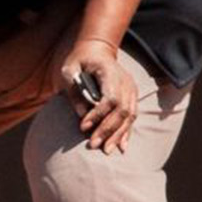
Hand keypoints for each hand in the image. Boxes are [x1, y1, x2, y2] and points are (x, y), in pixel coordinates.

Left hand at [61, 38, 136, 153]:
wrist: (97, 51)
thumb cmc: (80, 60)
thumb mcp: (69, 69)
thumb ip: (74, 90)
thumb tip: (81, 114)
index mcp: (111, 72)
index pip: (110, 98)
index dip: (97, 115)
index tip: (82, 127)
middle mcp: (126, 82)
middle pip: (122, 110)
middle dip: (108, 130)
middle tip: (93, 145)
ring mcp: (131, 90)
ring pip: (129, 116)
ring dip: (117, 135)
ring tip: (106, 150)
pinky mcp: (131, 98)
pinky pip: (132, 117)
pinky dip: (126, 132)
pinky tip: (121, 147)